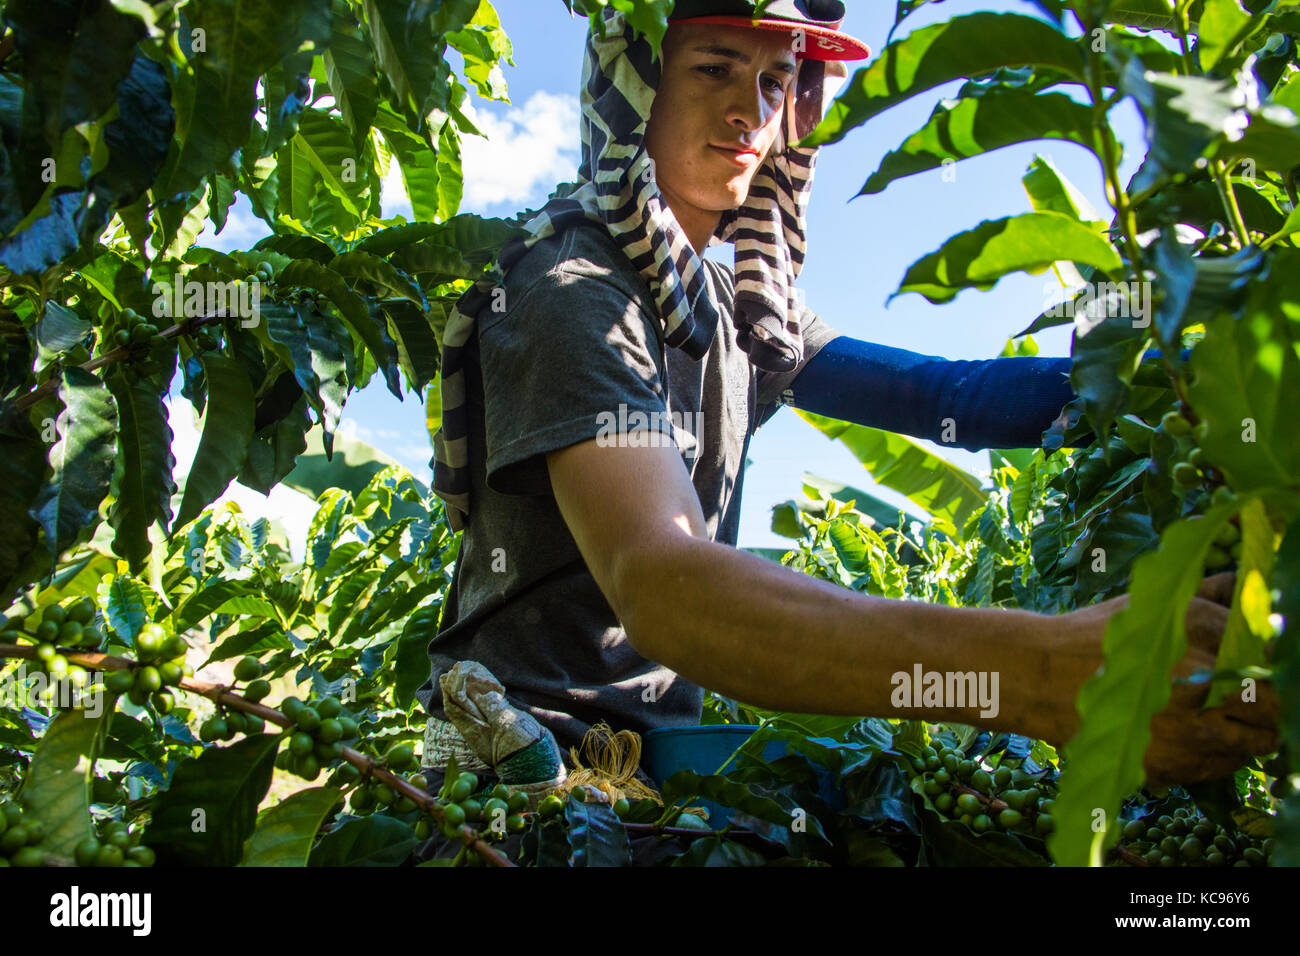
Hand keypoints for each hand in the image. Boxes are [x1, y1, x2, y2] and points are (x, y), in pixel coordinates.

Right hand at [1054, 572, 1279, 786]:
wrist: (1036, 677)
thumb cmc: (1095, 636)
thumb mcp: (1150, 604)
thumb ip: (1209, 593)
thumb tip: (1250, 586)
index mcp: (1202, 627)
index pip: (1272, 650)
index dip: (1270, 659)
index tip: (1258, 665)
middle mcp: (1205, 679)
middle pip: (1278, 701)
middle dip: (1271, 700)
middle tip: (1253, 698)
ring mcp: (1192, 728)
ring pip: (1262, 741)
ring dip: (1251, 731)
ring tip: (1224, 720)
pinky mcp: (1176, 765)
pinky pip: (1224, 766)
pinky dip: (1219, 754)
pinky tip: (1193, 736)